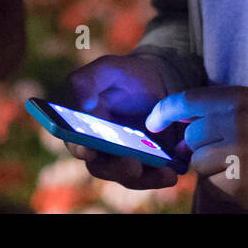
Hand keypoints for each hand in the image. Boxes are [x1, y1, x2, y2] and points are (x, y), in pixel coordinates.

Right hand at [63, 53, 185, 190]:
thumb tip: (82, 104)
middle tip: (132, 165)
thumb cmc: (125, 76)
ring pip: (127, 176)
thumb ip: (86, 80)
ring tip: (162, 173)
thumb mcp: (107, 69)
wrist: (158, 84)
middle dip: (116, 168)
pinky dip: (159, 177)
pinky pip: (150, 176)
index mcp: (82, 127)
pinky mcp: (147, 165)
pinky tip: (172, 173)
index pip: (75, 142)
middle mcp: (100, 149)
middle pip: (102, 167)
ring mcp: (123, 160)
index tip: (89, 150)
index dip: (80, 148)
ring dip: (143, 178)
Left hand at [146, 85, 247, 212]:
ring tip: (239, 165)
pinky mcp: (238, 182)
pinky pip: (210, 184)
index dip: (164, 111)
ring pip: (198, 162)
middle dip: (200, 146)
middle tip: (225, 151)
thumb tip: (181, 123)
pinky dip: (221, 185)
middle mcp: (237, 122)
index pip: (188, 100)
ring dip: (210, 167)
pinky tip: (244, 179)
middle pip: (191, 136)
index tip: (152, 121)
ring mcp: (237, 153)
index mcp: (240, 99)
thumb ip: (220, 108)